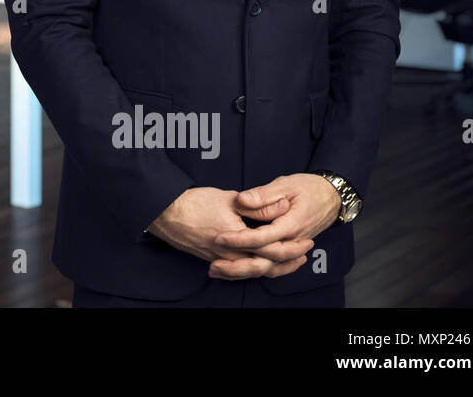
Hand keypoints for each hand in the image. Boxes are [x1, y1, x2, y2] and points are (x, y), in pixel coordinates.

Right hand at [146, 187, 312, 276]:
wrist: (167, 214)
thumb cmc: (194, 204)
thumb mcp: (230, 199)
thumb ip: (256, 206)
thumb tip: (279, 207)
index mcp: (238, 239)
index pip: (273, 248)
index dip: (292, 247)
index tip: (305, 241)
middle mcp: (231, 255)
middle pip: (267, 266)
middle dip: (288, 262)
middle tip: (304, 255)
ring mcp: (222, 261)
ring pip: (253, 272)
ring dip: (273, 268)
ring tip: (287, 264)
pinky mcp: (214, 260)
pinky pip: (238, 273)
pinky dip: (252, 272)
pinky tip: (258, 268)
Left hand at [207, 174, 340, 279]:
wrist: (332, 196)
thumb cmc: (308, 188)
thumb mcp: (285, 185)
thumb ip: (263, 194)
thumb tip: (241, 200)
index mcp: (290, 225)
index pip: (261, 238)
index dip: (239, 239)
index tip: (219, 237)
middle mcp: (293, 241)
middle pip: (264, 260)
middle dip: (238, 264)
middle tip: (214, 264)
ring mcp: (293, 247)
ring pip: (269, 267)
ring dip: (245, 271)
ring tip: (220, 271)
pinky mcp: (291, 248)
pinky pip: (275, 265)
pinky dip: (257, 269)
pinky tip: (240, 269)